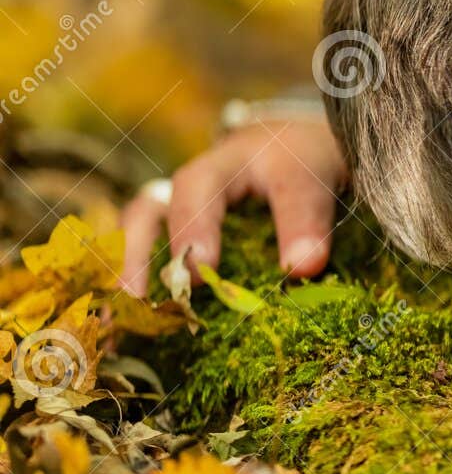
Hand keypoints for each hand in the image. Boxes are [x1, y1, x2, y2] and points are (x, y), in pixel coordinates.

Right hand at [120, 119, 346, 295]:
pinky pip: (144, 257)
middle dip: (136, 255)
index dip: (196, 229)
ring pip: (134, 237)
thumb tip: (303, 267)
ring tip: (121, 317)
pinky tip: (127, 323)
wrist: (293, 149)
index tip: (202, 268)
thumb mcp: (308, 179)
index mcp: (218, 166)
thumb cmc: (297, 163)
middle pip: (145, 213)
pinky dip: (133, 285)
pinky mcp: (176, 237)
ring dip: (124, 273)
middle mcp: (184, 189)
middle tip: (136, 296)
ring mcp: (175, 212)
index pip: (197, 193)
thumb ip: (307, 220)